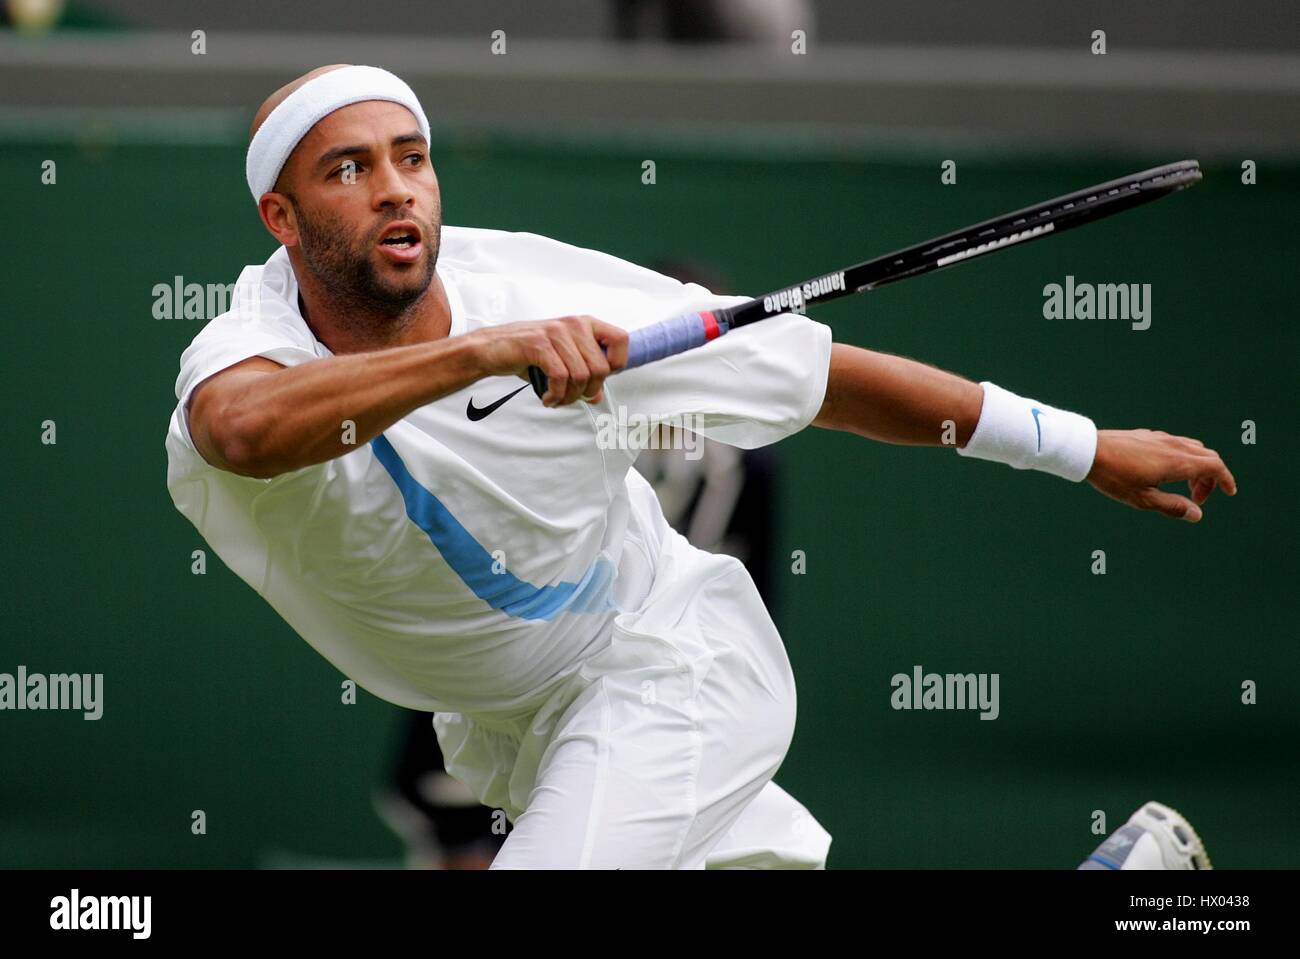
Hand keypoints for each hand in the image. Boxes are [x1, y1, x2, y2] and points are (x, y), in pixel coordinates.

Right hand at [472, 315, 628, 406]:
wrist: (491, 349)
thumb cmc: (529, 354)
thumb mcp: (561, 362)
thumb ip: (582, 375)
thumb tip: (597, 396)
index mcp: (584, 324)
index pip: (621, 339)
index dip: (616, 364)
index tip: (598, 378)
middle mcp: (574, 324)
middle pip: (601, 368)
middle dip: (588, 391)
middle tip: (571, 398)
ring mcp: (556, 333)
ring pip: (581, 376)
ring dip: (569, 397)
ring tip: (556, 399)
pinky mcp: (539, 345)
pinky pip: (560, 377)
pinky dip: (556, 395)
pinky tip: (547, 398)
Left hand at [1087, 429, 1236, 521]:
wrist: (1088, 450)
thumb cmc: (1113, 476)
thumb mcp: (1142, 499)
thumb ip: (1172, 506)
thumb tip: (1197, 515)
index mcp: (1178, 462)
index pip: (1215, 467)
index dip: (1226, 481)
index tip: (1229, 493)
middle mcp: (1175, 446)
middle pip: (1208, 457)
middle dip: (1211, 478)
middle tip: (1198, 498)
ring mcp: (1162, 438)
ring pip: (1194, 448)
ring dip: (1197, 467)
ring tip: (1183, 486)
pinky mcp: (1149, 436)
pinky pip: (1177, 444)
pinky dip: (1183, 458)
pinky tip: (1165, 471)